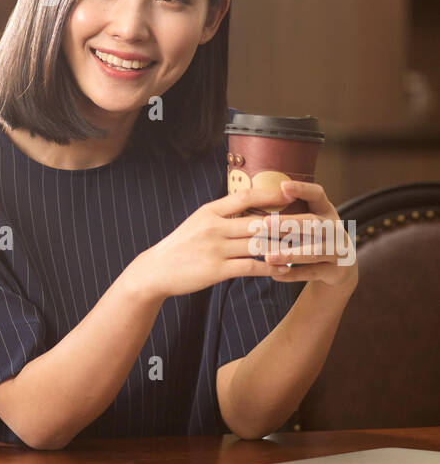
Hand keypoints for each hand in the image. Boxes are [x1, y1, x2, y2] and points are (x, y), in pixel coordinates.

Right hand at [128, 183, 314, 301]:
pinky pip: (251, 267)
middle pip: (257, 221)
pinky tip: (283, 269)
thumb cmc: (181, 246)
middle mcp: (214, 227)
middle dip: (284, 222)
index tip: (291, 192)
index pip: (245, 197)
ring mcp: (215, 249)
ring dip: (282, 247)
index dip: (270, 194)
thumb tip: (250, 206)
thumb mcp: (198, 222)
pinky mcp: (217, 270)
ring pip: (257, 244)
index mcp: (210, 211)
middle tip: (307, 222)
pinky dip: (270, 267)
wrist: (156, 270)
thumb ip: (222, 215)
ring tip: (303, 247)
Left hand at [256, 180, 358, 290]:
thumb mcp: (309, 220)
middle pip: (313, 223)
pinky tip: (275, 274)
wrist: (341, 266)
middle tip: (265, 223)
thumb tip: (252, 199)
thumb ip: (290, 211)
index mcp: (326, 210)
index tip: (282, 185)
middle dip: (289, 223)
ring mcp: (338, 250)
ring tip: (267, 256)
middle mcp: (334, 228)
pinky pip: (313, 273)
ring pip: (313, 251)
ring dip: (289, 254)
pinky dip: (294, 274)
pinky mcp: (336, 270)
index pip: (317, 194)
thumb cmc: (314, 236)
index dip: (302, 189)